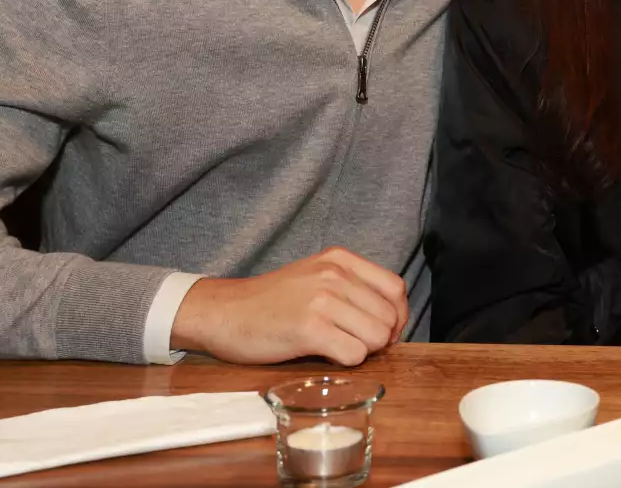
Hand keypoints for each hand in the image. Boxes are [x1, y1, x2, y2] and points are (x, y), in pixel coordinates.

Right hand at [170, 247, 408, 364]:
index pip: (396, 288)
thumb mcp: (315, 277)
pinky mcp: (309, 329)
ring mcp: (322, 300)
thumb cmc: (270, 302)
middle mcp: (334, 275)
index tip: (384, 331)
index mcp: (340, 259)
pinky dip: (347, 361)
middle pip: (389, 317)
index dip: (397, 316)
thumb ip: (352, 287)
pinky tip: (326, 354)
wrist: (223, 312)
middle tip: (356, 344)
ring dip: (364, 351)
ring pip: (376, 337)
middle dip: (381, 338)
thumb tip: (392, 321)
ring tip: (338, 347)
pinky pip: (354, 354)